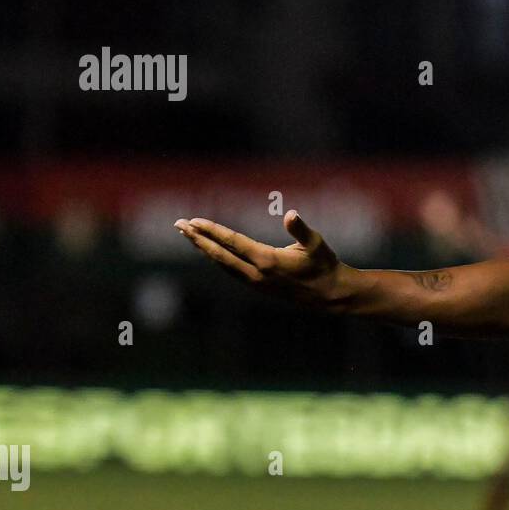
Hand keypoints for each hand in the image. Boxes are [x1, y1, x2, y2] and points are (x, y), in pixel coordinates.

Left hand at [175, 210, 343, 308]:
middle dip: (198, 239)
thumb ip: (301, 230)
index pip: (232, 243)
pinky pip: (231, 271)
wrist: (330, 295)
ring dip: (204, 249)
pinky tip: (211, 252)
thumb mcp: (317, 245)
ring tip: (189, 235)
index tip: (194, 221)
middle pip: (219, 255)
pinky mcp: (258, 287)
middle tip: (178, 225)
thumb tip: (290, 214)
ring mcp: (256, 283)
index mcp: (268, 260)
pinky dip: (217, 260)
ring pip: (222, 265)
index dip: (212, 231)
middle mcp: (257, 274)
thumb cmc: (325, 265)